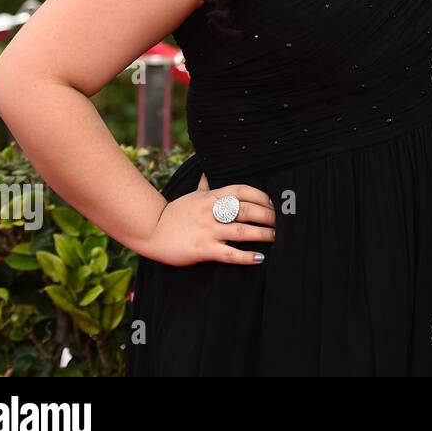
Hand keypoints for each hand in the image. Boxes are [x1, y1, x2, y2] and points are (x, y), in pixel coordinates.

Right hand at [138, 172, 275, 266]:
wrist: (151, 231)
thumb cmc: (175, 213)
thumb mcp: (191, 196)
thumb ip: (204, 186)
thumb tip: (206, 172)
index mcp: (211, 197)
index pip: (242, 191)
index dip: (261, 196)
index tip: (273, 202)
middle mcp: (212, 212)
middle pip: (248, 210)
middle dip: (268, 215)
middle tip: (280, 222)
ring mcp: (208, 230)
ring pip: (243, 231)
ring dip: (263, 234)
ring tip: (276, 237)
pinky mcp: (203, 249)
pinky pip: (229, 254)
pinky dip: (246, 257)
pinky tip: (259, 258)